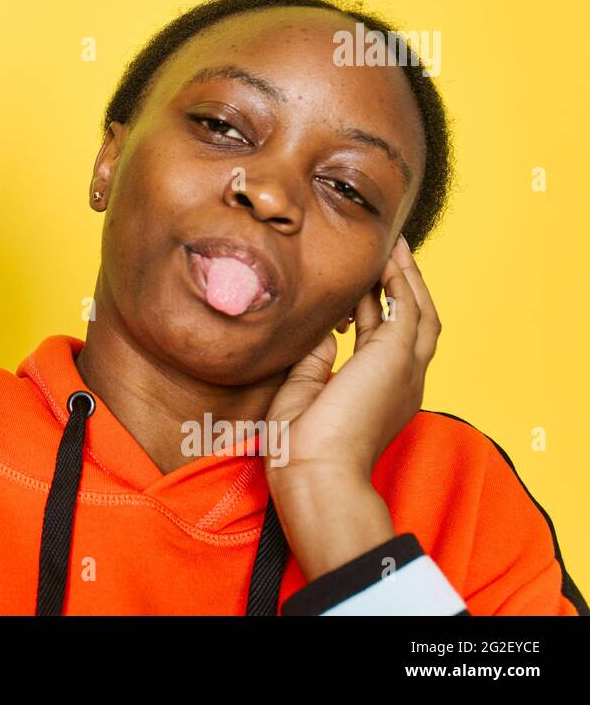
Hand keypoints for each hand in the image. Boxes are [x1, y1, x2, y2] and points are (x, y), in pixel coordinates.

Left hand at [262, 234, 441, 577]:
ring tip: (392, 248)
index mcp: (383, 395)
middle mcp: (402, 381)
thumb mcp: (305, 393)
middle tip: (390, 255)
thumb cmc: (302, 449)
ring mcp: (405, 369)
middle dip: (403, 286)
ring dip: (406, 277)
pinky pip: (405, 305)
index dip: (378, 309)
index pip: (386, 340)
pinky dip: (400, 278)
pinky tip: (388, 258)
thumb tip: (325, 333)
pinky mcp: (395, 356)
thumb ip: (318, 361)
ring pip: (418, 310)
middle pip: (413, 322)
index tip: (364, 286)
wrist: (315, 474)